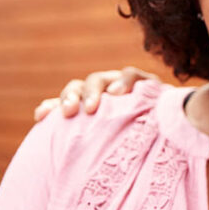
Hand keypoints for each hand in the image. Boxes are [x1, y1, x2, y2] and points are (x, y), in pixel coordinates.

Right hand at [33, 66, 157, 120]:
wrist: (150, 134)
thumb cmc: (157, 126)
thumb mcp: (164, 115)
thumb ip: (165, 107)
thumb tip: (168, 108)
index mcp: (135, 85)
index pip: (129, 75)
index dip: (124, 82)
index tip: (117, 96)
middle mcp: (111, 86)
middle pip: (97, 79)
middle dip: (91, 92)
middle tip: (90, 108)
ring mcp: (92, 96)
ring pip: (76, 88)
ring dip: (69, 97)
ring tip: (65, 112)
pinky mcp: (77, 110)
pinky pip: (59, 105)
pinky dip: (50, 107)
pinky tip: (41, 115)